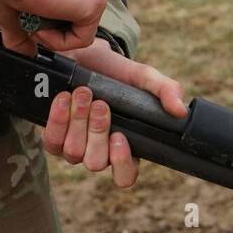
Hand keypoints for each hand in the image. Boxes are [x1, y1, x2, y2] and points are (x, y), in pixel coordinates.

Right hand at [0, 0, 106, 54]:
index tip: (31, 21)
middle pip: (79, 22)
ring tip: (35, 25)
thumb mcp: (20, 9)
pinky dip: (60, 42)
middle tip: (31, 24)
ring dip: (54, 36)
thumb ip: (27, 34)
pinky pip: (83, 39)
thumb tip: (29, 53)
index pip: (73, 11)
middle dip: (53, 30)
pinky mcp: (95, 4)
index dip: (50, 25)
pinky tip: (42, 29)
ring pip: (82, 32)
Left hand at [42, 40, 188, 188]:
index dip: (122, 164)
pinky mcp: (54, 137)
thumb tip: (180, 111)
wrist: (83, 55)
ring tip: (83, 93)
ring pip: (74, 153)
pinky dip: (58, 120)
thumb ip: (164, 90)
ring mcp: (74, 146)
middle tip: (100, 103)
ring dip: (78, 122)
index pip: (125, 177)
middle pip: (96, 162)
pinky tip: (64, 98)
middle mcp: (98, 151)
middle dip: (97, 131)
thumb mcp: (142, 76)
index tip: (120, 137)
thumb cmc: (115, 72)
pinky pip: (52, 141)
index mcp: (124, 145)